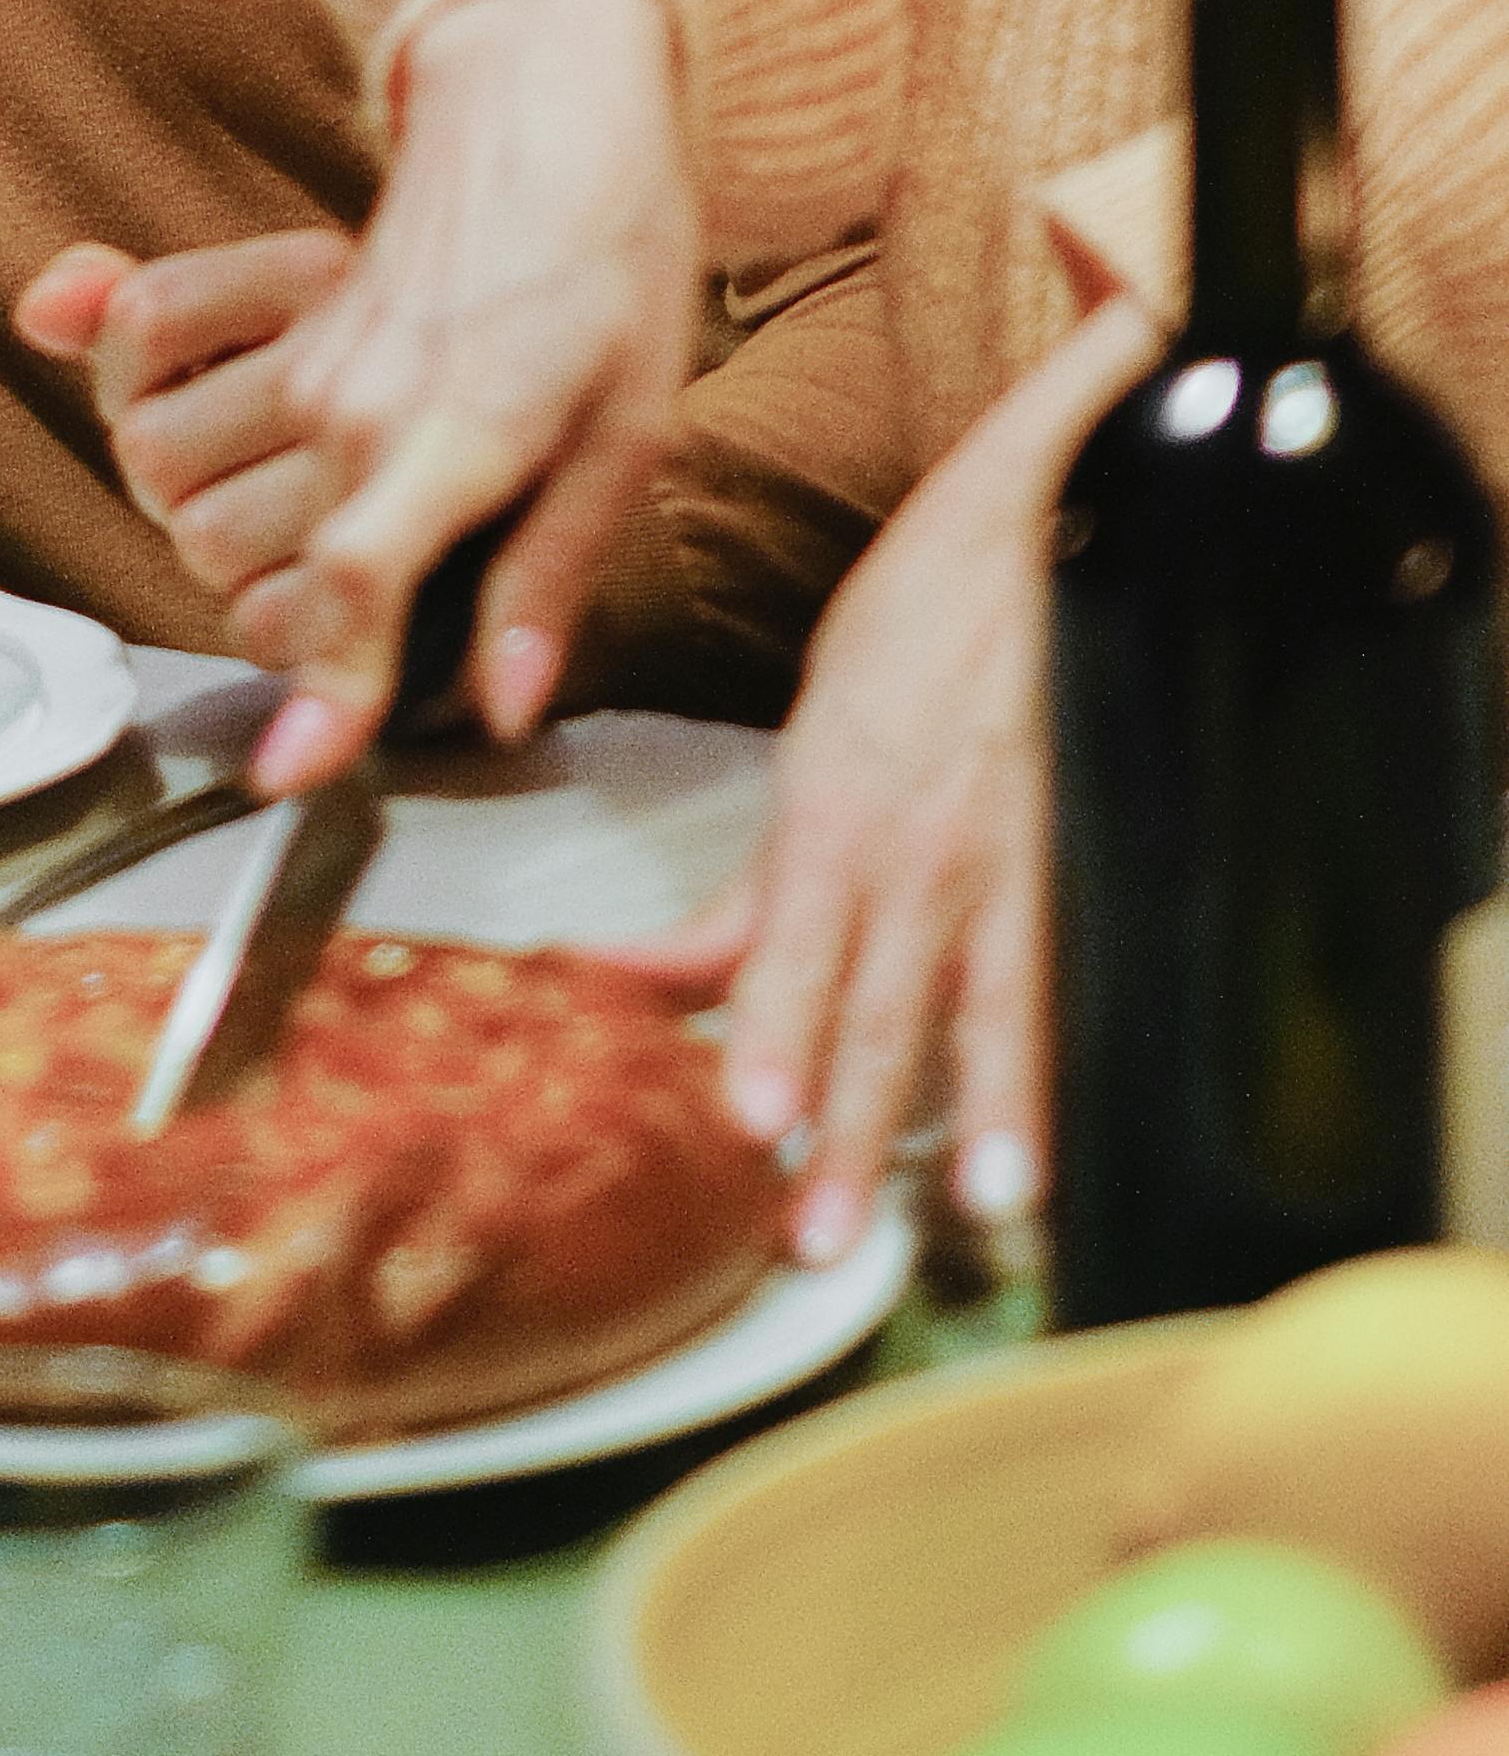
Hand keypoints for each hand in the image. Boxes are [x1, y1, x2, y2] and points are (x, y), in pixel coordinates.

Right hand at [17, 0, 700, 779]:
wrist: (558, 117)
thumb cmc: (611, 273)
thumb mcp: (628, 435)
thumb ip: (547, 576)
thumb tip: (506, 705)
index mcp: (451, 439)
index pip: (354, 583)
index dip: (321, 686)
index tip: (290, 772)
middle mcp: (348, 401)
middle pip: (231, 563)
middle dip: (278, 609)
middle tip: (360, 582)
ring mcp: (292, 350)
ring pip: (165, 486)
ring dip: (207, 511)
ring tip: (298, 495)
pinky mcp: (261, 309)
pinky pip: (129, 342)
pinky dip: (108, 355)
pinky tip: (161, 376)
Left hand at [608, 293, 1159, 1253]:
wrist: (1057, 521)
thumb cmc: (918, 621)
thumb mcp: (814, 733)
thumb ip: (756, 881)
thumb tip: (662, 978)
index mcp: (836, 804)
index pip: (790, 940)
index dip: (772, 1027)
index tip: (746, 1113)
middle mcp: (921, 848)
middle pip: (878, 1007)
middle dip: (846, 1125)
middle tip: (814, 1233)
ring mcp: (1016, 865)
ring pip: (983, 1014)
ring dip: (972, 1121)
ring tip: (973, 1214)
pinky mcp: (1093, 871)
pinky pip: (1072, 993)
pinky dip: (1062, 1077)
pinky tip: (1060, 1155)